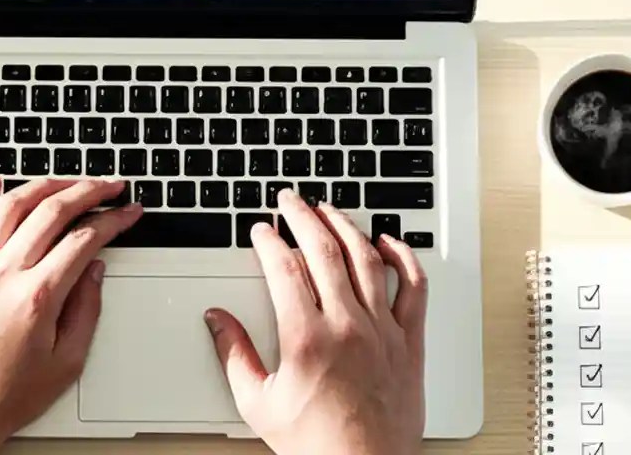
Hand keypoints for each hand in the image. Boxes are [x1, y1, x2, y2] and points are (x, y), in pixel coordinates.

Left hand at [0, 177, 140, 454]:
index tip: (128, 212)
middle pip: (52, 212)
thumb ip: (87, 310)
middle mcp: (3, 275)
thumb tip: (95, 268)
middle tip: (108, 186)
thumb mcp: (67, 362)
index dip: (113, 220)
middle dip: (88, 191)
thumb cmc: (7, 395)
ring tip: (66, 181)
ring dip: (43, 185)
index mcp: (37, 297)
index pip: (84, 239)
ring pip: (9, 206)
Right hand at [205, 190, 427, 454]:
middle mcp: (347, 326)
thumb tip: (217, 320)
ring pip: (367, 259)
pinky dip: (404, 258)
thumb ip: (234, 354)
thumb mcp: (257, 402)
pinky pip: (414, 287)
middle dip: (303, 217)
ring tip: (329, 209)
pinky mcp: (411, 342)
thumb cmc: (316, 445)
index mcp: (306, 338)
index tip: (261, 230)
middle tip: (290, 200)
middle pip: (324, 250)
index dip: (269, 241)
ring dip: (346, 226)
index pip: (284, 268)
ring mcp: (383, 331)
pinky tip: (389, 242)